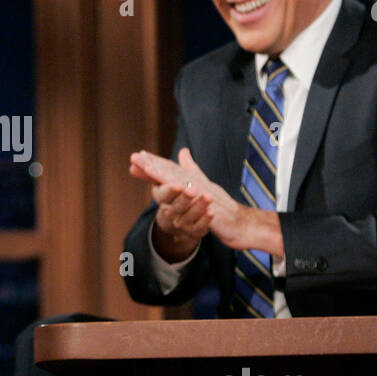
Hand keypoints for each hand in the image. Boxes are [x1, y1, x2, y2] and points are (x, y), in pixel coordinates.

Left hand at [130, 147, 282, 256]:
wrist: (240, 223)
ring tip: (148, 169)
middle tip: (135, 157)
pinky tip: (172, 188)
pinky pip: (195, 199)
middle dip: (153, 165)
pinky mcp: (209, 206)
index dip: (153, 164)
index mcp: (192, 181)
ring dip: (163, 174)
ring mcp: (203, 193)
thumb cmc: (222, 207)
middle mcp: (196, 184)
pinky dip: (184, 193)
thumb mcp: (203, 188)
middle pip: (171, 172)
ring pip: (180, 183)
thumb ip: (191, 170)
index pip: (169, 170)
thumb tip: (183, 152)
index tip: (137, 157)